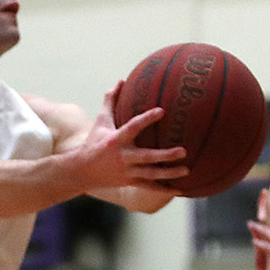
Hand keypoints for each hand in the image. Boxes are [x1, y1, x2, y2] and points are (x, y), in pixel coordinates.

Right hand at [66, 87, 187, 190]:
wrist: (82, 171)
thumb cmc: (94, 142)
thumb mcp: (101, 121)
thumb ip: (111, 101)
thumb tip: (121, 80)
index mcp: (116, 140)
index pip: (133, 127)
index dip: (147, 119)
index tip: (162, 111)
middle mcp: (123, 157)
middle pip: (147, 157)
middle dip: (165, 155)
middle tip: (183, 150)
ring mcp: (127, 172)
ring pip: (151, 174)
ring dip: (169, 173)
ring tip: (187, 170)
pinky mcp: (130, 182)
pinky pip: (149, 187)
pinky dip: (164, 189)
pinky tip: (180, 189)